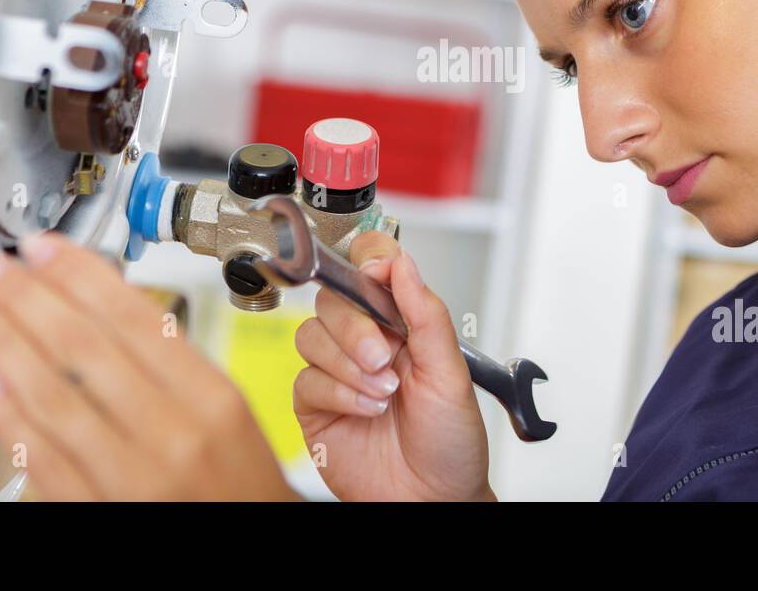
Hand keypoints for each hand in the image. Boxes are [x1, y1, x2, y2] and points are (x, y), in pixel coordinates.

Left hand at [0, 234, 296, 500]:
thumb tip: (99, 303)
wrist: (250, 545)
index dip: (78, 275)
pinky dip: (6, 414)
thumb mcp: (231, 408)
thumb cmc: (240, 481)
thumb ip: (172, 361)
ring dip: (1, 343)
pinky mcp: (96, 516)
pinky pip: (39, 459)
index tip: (41, 247)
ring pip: (51, 398)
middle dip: (25, 297)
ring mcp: (131, 481)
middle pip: (83, 350)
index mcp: (212, 399)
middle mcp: (173, 437)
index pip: (133, 318)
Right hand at [292, 233, 492, 500]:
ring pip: (312, 335)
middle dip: (357, 327)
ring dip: (349, 365)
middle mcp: (366, 340)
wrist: (434, 498)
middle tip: (384, 357)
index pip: (372, 268)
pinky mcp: (316, 405)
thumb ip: (426, 313)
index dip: (367, 260)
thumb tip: (402, 262)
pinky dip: (339, 393)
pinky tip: (367, 410)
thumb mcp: (451, 371)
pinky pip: (305, 379)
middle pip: (333, 299)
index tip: (376, 271)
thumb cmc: (450, 441)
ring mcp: (338, 371)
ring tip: (383, 392)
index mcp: (402, 322)